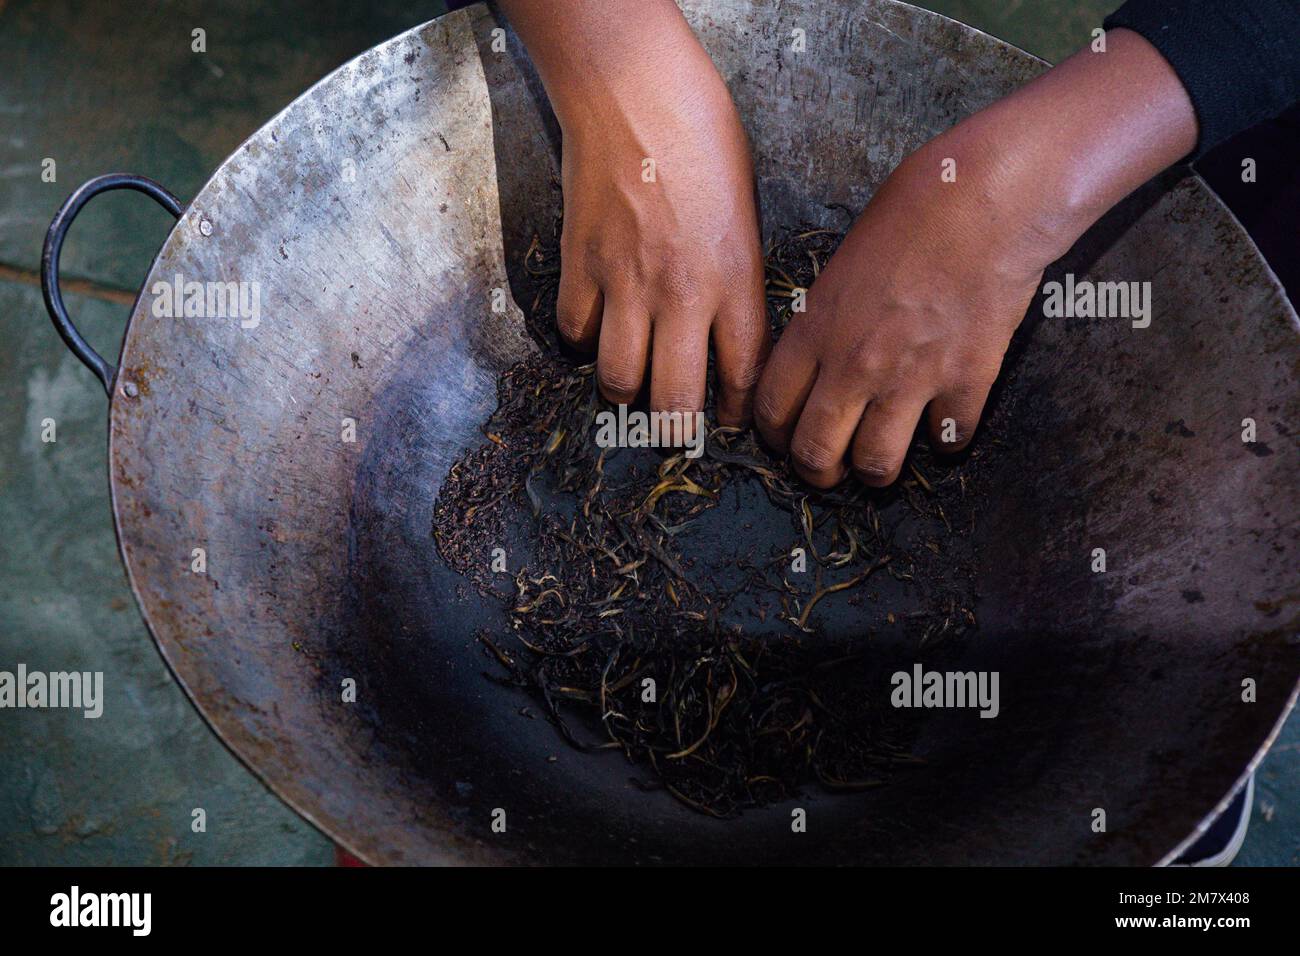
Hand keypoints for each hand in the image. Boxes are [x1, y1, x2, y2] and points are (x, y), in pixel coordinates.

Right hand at [501, 0, 767, 429]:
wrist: (631, 89)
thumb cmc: (699, 131)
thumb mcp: (745, 207)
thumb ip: (736, 273)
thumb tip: (728, 323)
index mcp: (733, 276)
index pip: (742, 374)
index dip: (737, 411)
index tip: (731, 420)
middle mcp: (681, 292)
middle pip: (674, 398)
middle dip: (676, 429)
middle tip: (675, 430)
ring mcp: (625, 283)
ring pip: (618, 379)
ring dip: (625, 392)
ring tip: (630, 387)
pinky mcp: (580, 265)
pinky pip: (575, 332)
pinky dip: (582, 342)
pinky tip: (595, 330)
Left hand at [754, 143, 1044, 488]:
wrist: (987, 201)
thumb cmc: (915, 210)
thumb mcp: (844, 260)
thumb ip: (826, 314)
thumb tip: (820, 343)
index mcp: (816, 329)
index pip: (772, 408)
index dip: (774, 434)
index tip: (785, 438)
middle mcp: (853, 365)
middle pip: (815, 451)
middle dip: (816, 471)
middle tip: (827, 470)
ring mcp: (910, 379)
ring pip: (876, 463)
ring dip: (875, 471)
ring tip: (880, 462)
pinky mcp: (966, 383)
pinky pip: (949, 440)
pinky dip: (947, 441)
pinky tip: (946, 425)